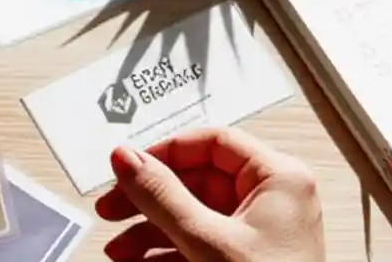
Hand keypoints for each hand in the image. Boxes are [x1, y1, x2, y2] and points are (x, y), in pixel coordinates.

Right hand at [95, 128, 323, 261]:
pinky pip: (198, 244)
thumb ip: (161, 196)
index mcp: (279, 179)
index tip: (129, 168)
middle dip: (148, 201)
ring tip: (119, 252)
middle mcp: (272, 200)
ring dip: (149, 233)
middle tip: (112, 209)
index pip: (212, 143)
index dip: (165, 153)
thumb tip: (127, 159)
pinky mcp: (246, 260)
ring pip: (191, 215)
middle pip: (195, 181)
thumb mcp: (206, 240)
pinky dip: (166, 254)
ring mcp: (260, 233)